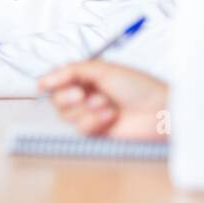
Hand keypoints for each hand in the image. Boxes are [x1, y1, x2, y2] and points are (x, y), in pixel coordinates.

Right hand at [38, 61, 168, 139]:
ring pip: (66, 115)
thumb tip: (44, 79)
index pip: (56, 80)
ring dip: (86, 109)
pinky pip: (80, 128)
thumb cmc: (139, 86)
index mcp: (86, 78)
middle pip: (56, 99)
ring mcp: (90, 115)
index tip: (45, 84)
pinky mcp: (96, 133)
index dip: (50, 82)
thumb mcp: (102, 69)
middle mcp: (85, 96)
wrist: (159, 110)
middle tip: (81, 94)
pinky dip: (94, 121)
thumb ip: (70, 71)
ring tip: (106, 104)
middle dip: (66, 96)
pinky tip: (111, 116)